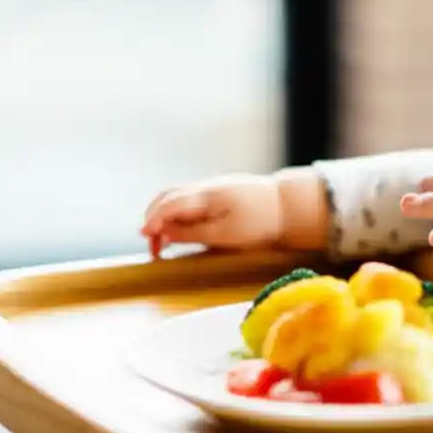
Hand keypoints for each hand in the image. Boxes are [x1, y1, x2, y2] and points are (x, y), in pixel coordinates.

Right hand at [140, 174, 285, 257]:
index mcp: (206, 195)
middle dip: (153, 218)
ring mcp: (212, 186)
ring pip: (176, 196)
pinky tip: (182, 230)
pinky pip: (189, 198)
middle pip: (167, 196)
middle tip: (153, 246)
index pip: (168, 204)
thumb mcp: (224, 235)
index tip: (145, 238)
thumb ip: (192, 233)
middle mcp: (205, 187)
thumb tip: (163, 233)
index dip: (152, 220)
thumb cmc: (260, 222)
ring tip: (163, 241)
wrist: (287, 205)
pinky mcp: (218, 192)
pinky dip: (177, 212)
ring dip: (164, 215)